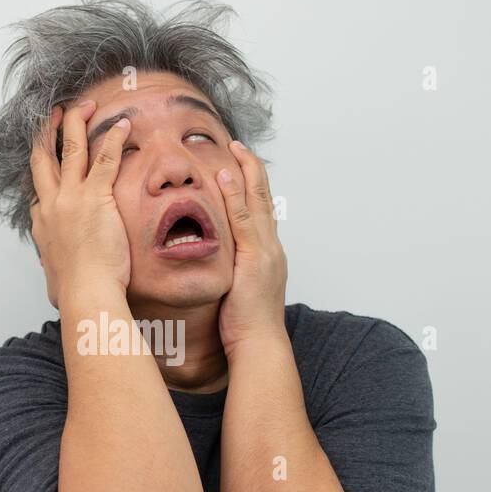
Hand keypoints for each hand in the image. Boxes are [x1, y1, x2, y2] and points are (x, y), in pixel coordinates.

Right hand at [28, 99, 132, 306]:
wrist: (86, 293)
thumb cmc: (74, 294)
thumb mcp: (55, 281)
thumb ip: (56, 272)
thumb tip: (58, 284)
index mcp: (42, 224)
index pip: (39, 190)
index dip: (45, 171)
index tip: (49, 159)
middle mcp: (51, 205)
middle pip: (44, 158)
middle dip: (49, 132)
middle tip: (56, 114)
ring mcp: (71, 198)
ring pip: (71, 148)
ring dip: (77, 122)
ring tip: (86, 104)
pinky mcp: (95, 197)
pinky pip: (106, 158)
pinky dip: (114, 139)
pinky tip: (123, 125)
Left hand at [216, 140, 287, 353]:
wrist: (259, 345)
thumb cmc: (246, 328)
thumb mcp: (239, 294)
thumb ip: (232, 274)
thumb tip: (218, 269)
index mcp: (268, 255)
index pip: (262, 212)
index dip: (253, 187)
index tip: (241, 167)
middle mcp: (271, 248)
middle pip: (265, 199)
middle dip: (254, 170)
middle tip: (240, 146)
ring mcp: (266, 251)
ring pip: (257, 202)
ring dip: (246, 172)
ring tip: (235, 148)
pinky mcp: (255, 258)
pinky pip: (243, 219)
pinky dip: (235, 195)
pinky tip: (225, 176)